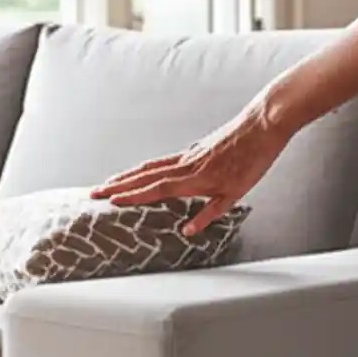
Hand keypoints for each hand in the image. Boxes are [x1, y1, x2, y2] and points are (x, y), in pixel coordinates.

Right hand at [90, 100, 293, 235]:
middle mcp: (185, 165)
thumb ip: (209, 213)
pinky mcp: (193, 150)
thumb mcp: (236, 194)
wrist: (262, 125)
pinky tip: (140, 172)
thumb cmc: (253, 159)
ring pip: (149, 167)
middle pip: (145, 176)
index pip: (157, 189)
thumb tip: (186, 231)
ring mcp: (187, 155)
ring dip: (127, 175)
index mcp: (195, 178)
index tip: (112, 201)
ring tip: (108, 183)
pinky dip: (145, 168)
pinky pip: (162, 161)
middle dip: (118, 185)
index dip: (134, 196)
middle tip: (95, 192)